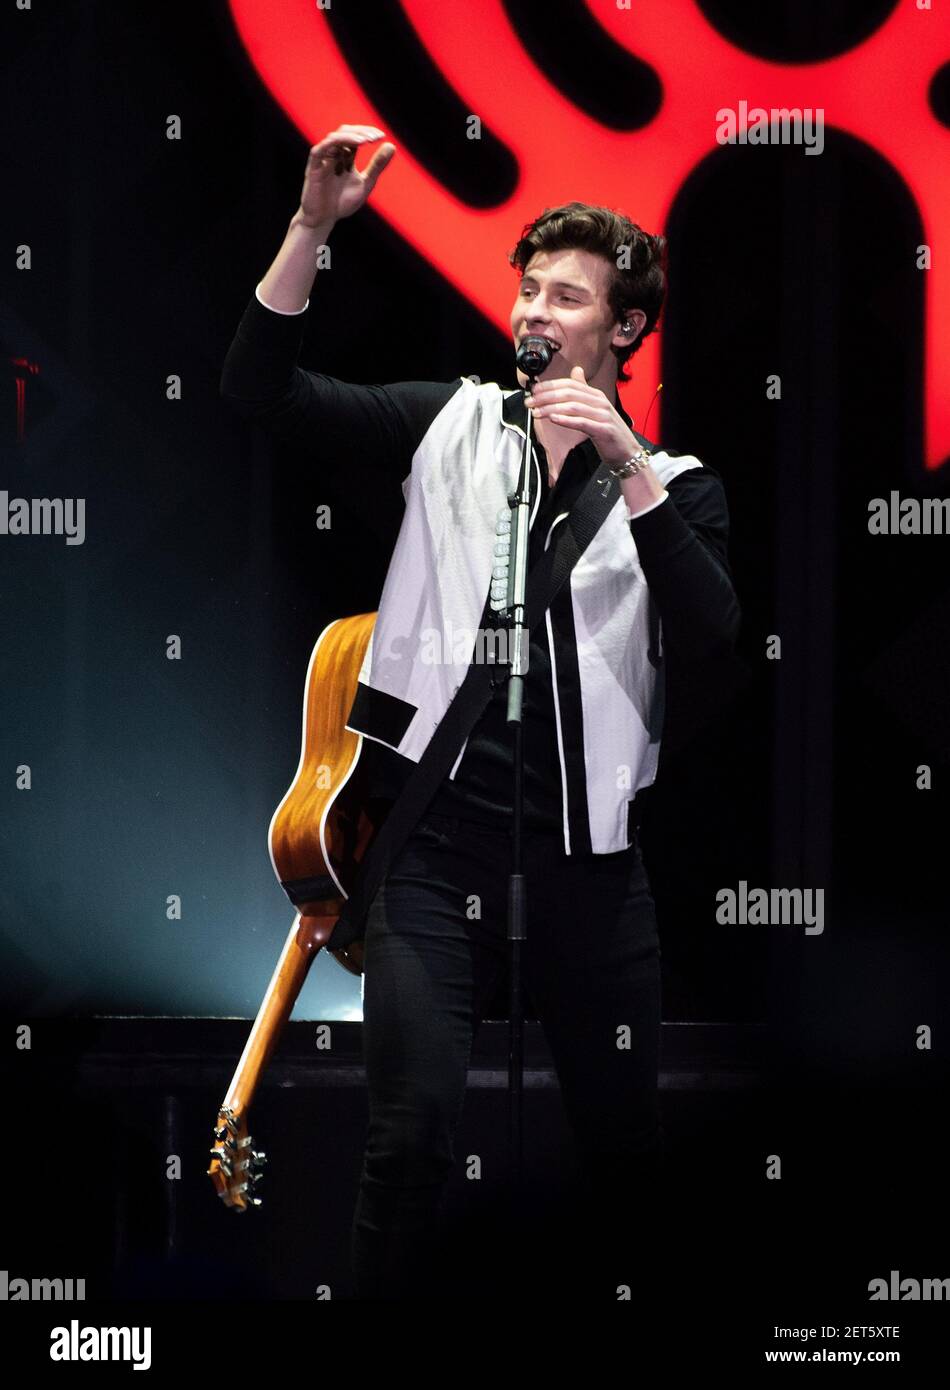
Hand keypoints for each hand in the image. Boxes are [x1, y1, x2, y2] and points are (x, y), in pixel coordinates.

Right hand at [297, 124, 395, 226]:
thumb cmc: (342, 203)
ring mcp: (323, 158)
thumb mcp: (365, 183)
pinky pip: (321, 148)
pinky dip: (337, 142)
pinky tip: (352, 146)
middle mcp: (334, 154)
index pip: (356, 136)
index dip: (368, 133)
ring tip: (367, 140)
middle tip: (376, 137)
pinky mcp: (314, 166)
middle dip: (362, 131)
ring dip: (351, 136)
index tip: (382, 137)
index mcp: (345, 156)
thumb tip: (392, 145)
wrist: (324, 220)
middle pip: (346, 131)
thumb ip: (377, 166)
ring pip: (335, 137)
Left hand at [525, 366, 639, 466]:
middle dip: (546, 397)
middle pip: (569, 393)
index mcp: (596, 395)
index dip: (550, 386)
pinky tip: (553, 419)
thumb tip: (575, 371)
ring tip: (536, 412)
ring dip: (551, 408)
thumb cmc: (607, 432)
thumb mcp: (595, 408)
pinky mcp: (604, 430)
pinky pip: (582, 422)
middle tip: (530, 402)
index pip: (570, 385)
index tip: (533, 391)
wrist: (626, 452)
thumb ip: (584, 391)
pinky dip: (566, 420)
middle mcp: (600, 402)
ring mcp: (603, 415)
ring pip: (573, 407)